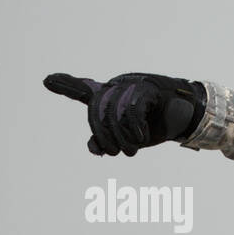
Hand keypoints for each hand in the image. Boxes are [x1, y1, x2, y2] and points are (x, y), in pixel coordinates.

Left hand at [43, 72, 204, 156]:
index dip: (65, 85)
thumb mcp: (126, 139)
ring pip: (114, 111)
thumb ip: (106, 142)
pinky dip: (134, 127)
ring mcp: (132, 85)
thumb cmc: (155, 125)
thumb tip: (92, 148)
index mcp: (110, 95)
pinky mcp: (148, 88)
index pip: (84, 90)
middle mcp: (117, 86)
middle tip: (113, 153)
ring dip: (121, 137)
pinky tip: (139, 139)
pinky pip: (132, 108)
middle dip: (103, 135)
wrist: (187, 116)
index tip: (46, 80)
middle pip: (96, 109)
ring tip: (129, 151)